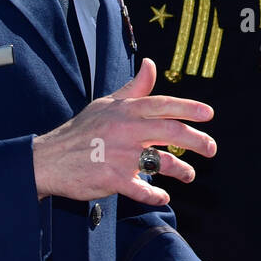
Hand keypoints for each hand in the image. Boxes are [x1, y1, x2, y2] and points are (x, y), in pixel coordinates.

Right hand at [32, 58, 214, 204]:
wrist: (49, 159)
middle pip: (171, 131)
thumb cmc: (81, 130)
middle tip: (211, 148)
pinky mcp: (112, 179)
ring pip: (161, 162)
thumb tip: (151, 64)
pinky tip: (164, 196)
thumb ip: (134, 88)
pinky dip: (154, 194)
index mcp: (126, 111)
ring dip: (181, 170)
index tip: (209, 114)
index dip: (189, 108)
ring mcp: (120, 155)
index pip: (163, 104)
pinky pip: (141, 189)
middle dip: (196, 140)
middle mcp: (127, 130)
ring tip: (189, 174)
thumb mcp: (106, 103)